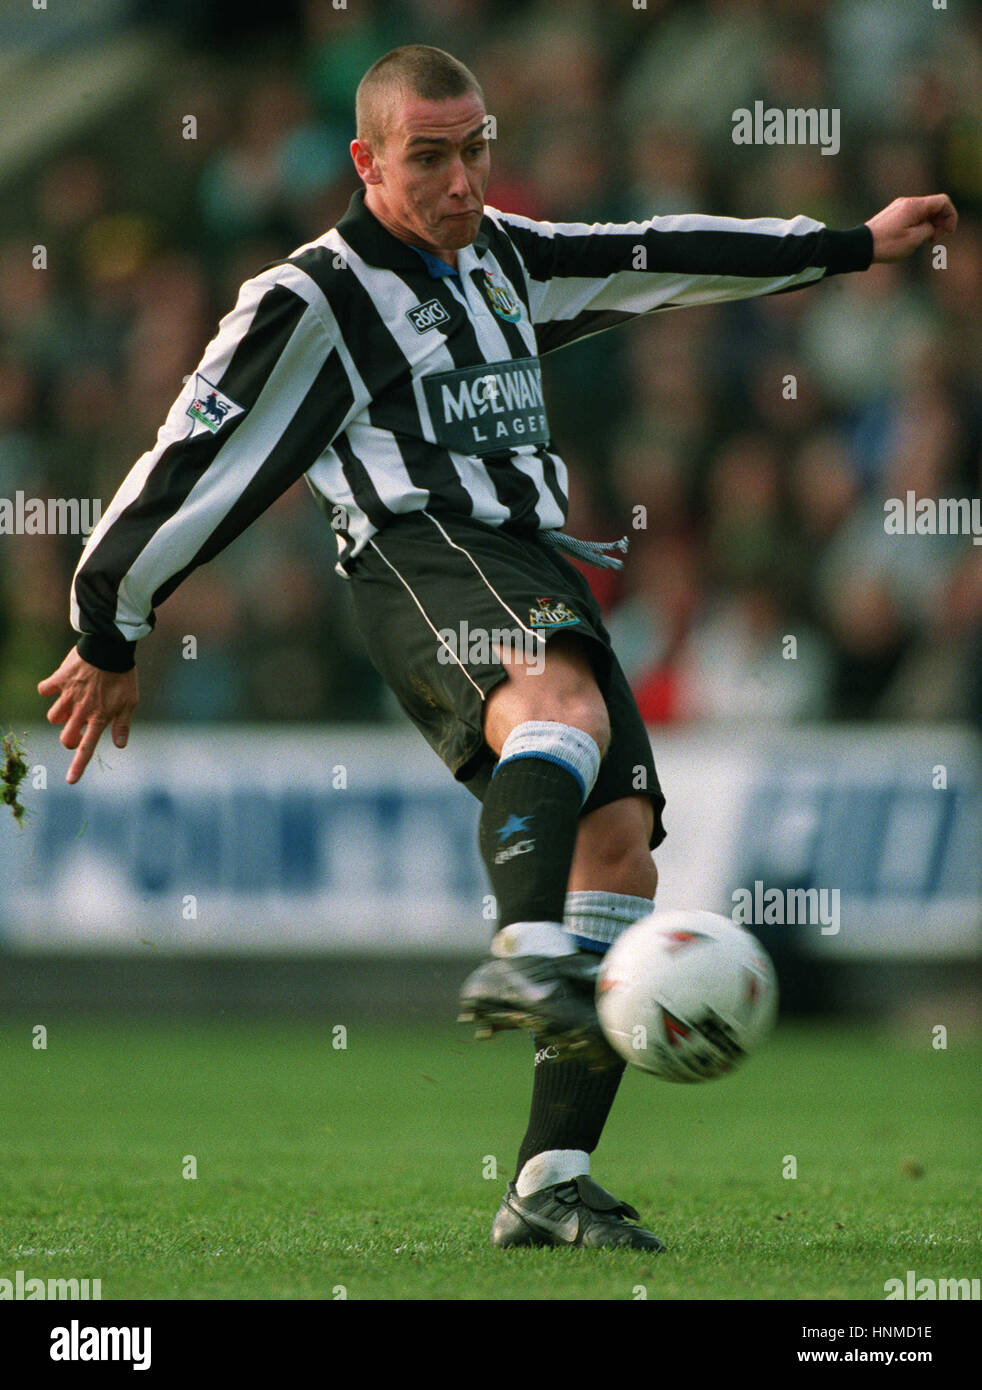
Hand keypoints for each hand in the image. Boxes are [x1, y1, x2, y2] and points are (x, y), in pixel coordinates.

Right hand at [38, 647, 138, 783]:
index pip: (87, 747)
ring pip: (53, 716)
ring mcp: (68, 695)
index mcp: (99, 717)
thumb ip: (123, 725)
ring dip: (59, 714)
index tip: (70, 781)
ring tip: (71, 704)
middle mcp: (81, 710)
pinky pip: (44, 689)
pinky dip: (49, 688)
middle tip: (76, 728)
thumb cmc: (124, 675)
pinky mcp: (59, 679)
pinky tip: (59, 684)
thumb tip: (120, 745)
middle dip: (68, 738)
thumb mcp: (130, 702)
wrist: (110, 648)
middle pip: (65, 736)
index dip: (78, 766)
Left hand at [866, 194, 956, 262]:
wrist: (860, 246)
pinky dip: (919, 223)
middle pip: (934, 205)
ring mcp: (899, 206)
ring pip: (924, 210)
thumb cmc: (886, 244)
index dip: (950, 216)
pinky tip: (915, 237)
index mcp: (915, 205)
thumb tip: (931, 226)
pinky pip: (913, 214)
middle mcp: (907, 201)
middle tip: (934, 239)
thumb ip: (930, 229)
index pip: (943, 201)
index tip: (948, 232)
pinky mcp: (893, 213)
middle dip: (940, 221)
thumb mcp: (914, 240)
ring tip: (925, 240)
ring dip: (930, 224)